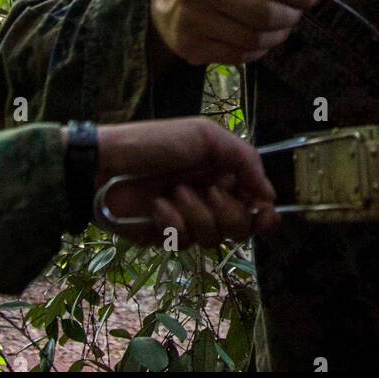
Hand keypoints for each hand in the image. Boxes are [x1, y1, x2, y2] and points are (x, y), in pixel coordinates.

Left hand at [93, 116, 279, 247]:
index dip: (265, 215)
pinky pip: (185, 242)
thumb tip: (270, 195)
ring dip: (195, 212)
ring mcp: (189, 220)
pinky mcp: (167, 237)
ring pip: (214, 237)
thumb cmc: (157, 143)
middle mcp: (211, 198)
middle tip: (209, 191)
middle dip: (227, 211)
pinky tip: (156, 205)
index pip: (256, 203)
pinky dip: (172, 221)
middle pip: (241, 227)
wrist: (108, 164)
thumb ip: (244, 159)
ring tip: (173, 191)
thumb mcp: (205, 135)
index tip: (265, 216)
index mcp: (223, 173)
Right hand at [149, 0, 316, 66]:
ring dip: (278, 35)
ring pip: (254, 38)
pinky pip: (239, 55)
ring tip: (281, 26)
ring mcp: (192, 17)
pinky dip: (258, 49)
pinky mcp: (190, 45)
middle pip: (265, 13)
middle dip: (290, 16)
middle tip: (295, 13)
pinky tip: (259, 38)